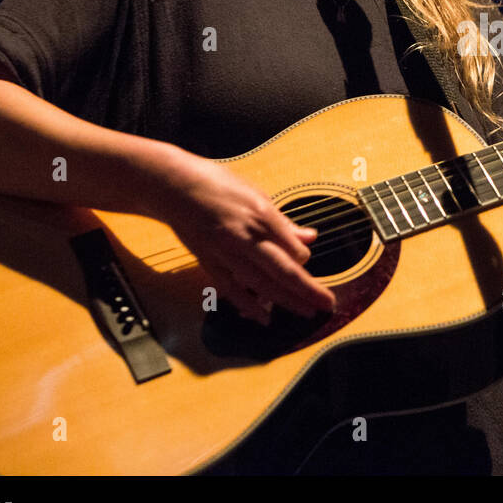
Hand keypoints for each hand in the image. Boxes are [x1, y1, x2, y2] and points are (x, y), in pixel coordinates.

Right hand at [157, 153, 335, 322]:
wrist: (176, 186)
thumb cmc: (219, 185)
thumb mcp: (257, 195)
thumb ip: (283, 222)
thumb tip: (310, 238)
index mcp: (261, 214)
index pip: (291, 246)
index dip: (304, 259)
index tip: (308, 264)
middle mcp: (245, 236)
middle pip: (282, 269)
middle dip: (307, 290)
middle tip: (326, 304)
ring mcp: (225, 251)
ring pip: (260, 283)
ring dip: (285, 300)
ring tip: (306, 312)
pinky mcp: (208, 261)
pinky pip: (232, 288)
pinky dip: (248, 305)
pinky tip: (264, 317)